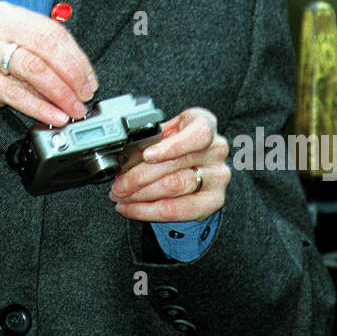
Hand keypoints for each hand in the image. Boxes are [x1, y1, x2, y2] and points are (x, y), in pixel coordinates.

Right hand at [0, 0, 98, 127]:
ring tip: (72, 109)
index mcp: (6, 14)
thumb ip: (36, 65)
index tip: (90, 80)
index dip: (77, 58)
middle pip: (47, 44)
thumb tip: (74, 83)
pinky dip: (37, 106)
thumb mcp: (5, 62)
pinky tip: (51, 116)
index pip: (52, 31)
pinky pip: (12, 91)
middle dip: (72, 74)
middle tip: (85, 96)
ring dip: (59, 92)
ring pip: (33, 66)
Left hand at [109, 107, 229, 221]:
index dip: (171, 146)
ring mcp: (218, 176)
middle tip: (118, 184)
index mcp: (205, 124)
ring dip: (140, 195)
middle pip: (176, 165)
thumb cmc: (176, 144)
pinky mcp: (213, 200)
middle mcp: (216, 149)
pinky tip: (132, 208)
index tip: (146, 155)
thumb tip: (124, 155)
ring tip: (121, 196)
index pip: (197, 134)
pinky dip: (148, 211)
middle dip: (140, 177)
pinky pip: (177, 210)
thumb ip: (151, 139)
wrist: (196, 165)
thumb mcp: (165, 132)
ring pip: (174, 187)